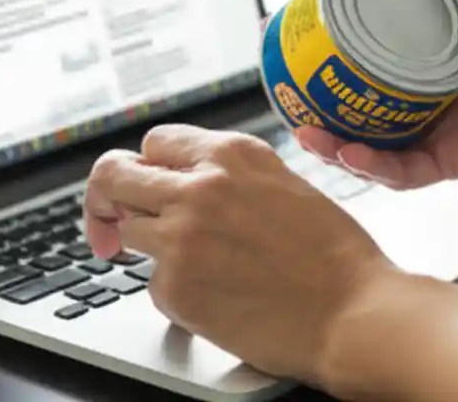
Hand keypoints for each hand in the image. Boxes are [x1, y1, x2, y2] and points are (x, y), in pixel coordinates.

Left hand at [83, 124, 395, 380]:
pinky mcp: (175, 288)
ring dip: (151, 248)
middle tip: (108, 222)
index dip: (147, 168)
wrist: (353, 314)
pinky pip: (154, 284)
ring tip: (201, 265)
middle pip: (113, 174)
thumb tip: (180, 181)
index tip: (140, 189)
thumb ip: (228, 175)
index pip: (153, 143)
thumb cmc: (332, 255)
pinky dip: (178, 293)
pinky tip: (222, 297)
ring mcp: (181, 238)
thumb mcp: (282, 184)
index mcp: (231, 153)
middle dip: (105, 198)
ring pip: (129, 232)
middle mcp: (200, 187)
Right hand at [297, 0, 457, 187]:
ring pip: (369, 136)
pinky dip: (372, 165)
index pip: (365, 36)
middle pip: (356, 89)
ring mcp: (439, 125)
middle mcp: (430, 83)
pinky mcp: (455, 161)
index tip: (288, 24)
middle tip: (282, 77)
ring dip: (330, 136)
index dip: (324, 33)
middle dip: (312, 90)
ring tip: (304, 125)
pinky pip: (402, 170)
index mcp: (434, 39)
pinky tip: (349, 150)